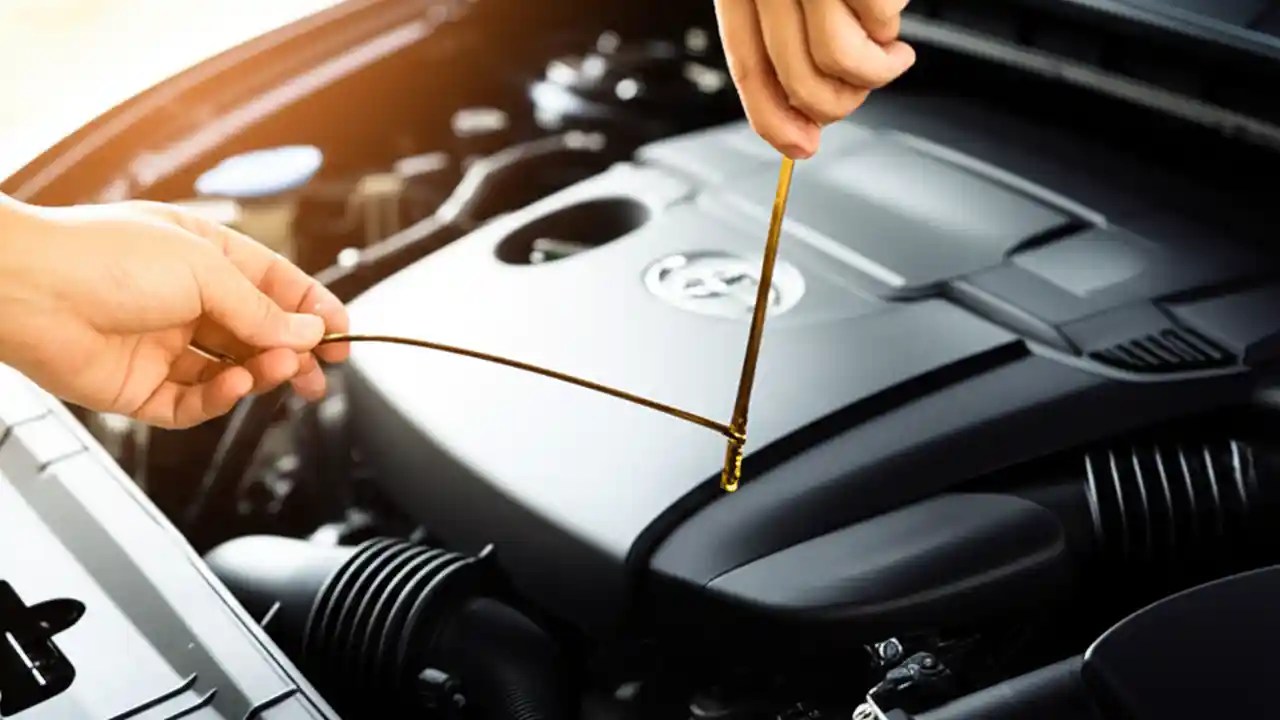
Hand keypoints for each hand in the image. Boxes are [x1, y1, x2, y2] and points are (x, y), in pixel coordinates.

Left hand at [0, 198, 348, 428]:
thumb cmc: (101, 257)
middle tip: (323, 372)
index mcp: (204, 256)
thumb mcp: (204, 270)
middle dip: (295, 353)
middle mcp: (186, 300)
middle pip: (259, 334)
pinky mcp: (143, 388)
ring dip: (261, 373)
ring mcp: (164, 345)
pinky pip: (195, 402)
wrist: (24, 291)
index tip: (341, 334)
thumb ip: (260, 309)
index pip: (275, 286)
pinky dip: (221, 398)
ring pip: (233, 370)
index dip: (312, 310)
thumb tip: (305, 332)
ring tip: (278, 370)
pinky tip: (235, 385)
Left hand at [715, 0, 915, 157]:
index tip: (799, 148)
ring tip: (892, 53)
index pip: (748, 68)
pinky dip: (893, 26)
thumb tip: (806, 116)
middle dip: (836, 105)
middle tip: (860, 90)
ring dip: (875, 71)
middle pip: (797, 76)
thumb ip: (789, 35)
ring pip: (840, 59)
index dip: (772, 119)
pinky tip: (893, 14)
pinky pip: (880, 21)